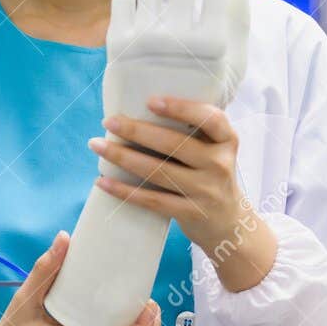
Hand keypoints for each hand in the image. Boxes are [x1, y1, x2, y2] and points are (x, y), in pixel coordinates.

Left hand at [89, 96, 277, 293]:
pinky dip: (125, 190)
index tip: (151, 101)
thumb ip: (193, 132)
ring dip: (123, 157)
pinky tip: (103, 182)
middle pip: (174, 144)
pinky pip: (152, 200)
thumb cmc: (212, 176)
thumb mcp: (215, 151)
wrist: (229, 224)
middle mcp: (219, 164)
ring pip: (158, 171)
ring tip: (97, 145)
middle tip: (109, 122)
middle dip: (137, 131)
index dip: (181, 108)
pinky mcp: (191, 213)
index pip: (210, 118)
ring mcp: (206, 191)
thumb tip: (140, 110)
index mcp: (226, 141)